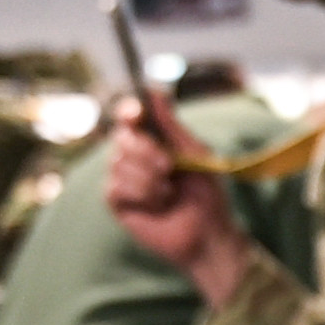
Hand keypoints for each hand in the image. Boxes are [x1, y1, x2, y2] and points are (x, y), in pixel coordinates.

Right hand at [104, 95, 252, 309]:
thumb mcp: (194, 154)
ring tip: (170, 193)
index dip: (128, 112)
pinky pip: (115, 187)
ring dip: (148, 178)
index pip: (129, 118)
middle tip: (169, 167)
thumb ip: (172, 125)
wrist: (209, 233)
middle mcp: (133, 157)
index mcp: (152, 142)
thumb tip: (156, 91)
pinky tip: (159, 205)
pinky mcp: (118, 202)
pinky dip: (141, 194)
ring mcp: (123, 179)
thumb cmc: (207, 194)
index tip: (136, 114)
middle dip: (145, 151)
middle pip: (120, 138)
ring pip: (117, 163)